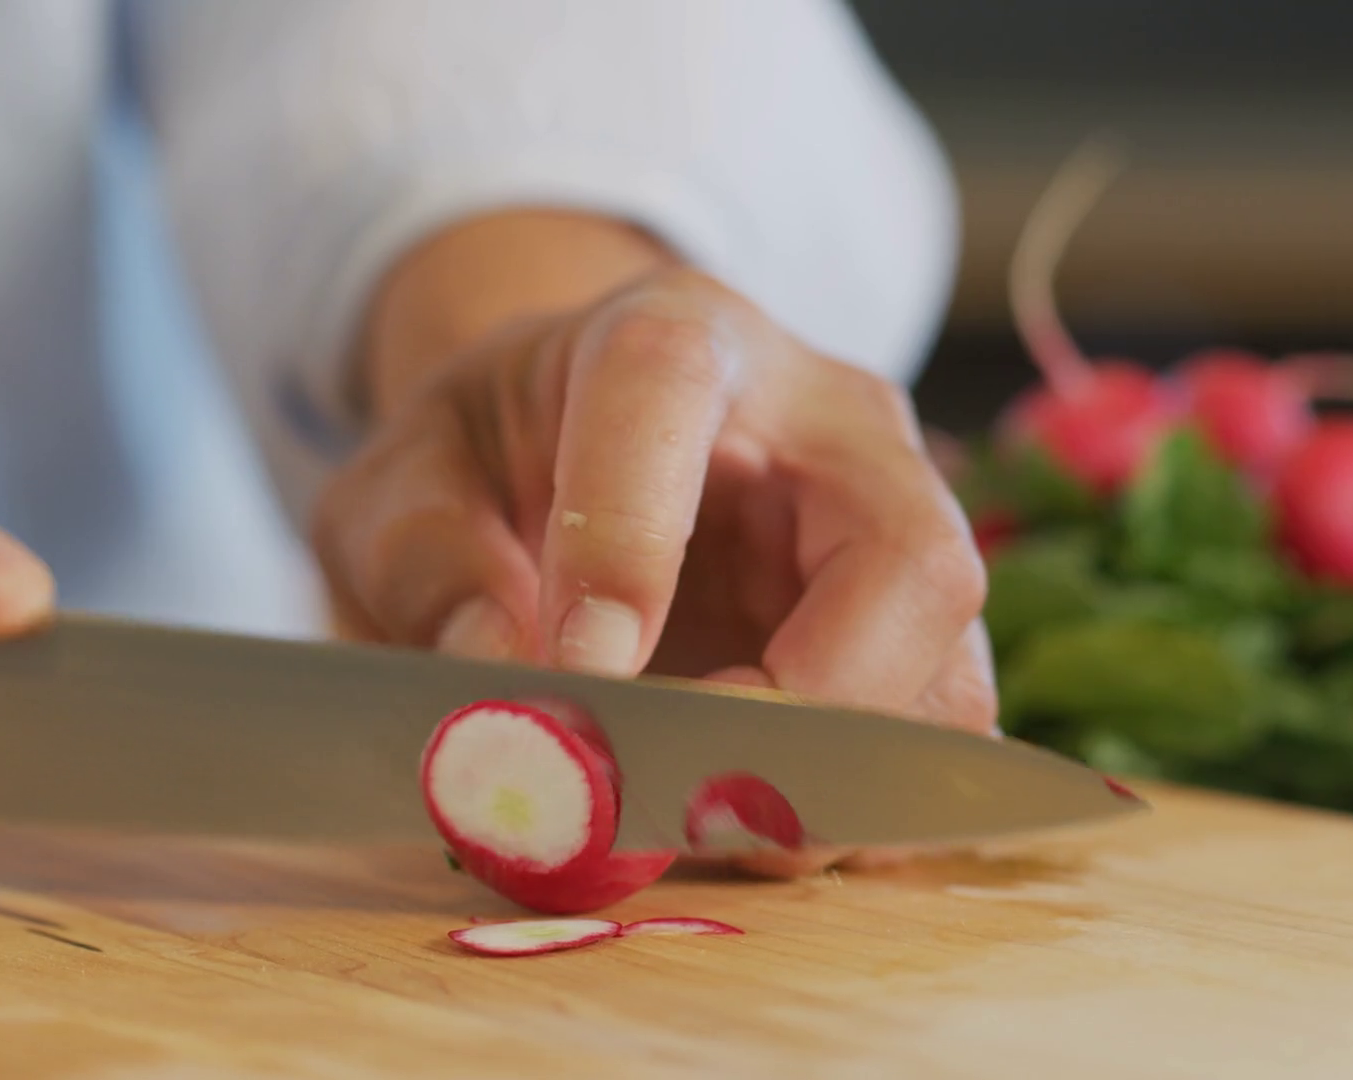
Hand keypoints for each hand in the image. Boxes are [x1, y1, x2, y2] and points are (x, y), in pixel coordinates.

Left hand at [315, 249, 994, 876]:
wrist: (586, 443)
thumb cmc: (503, 456)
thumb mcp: (404, 480)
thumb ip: (426, 565)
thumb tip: (507, 701)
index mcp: (678, 335)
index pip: (671, 389)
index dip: (627, 539)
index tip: (571, 678)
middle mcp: (834, 423)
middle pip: (908, 559)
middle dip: (797, 712)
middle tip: (668, 796)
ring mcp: (907, 528)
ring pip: (948, 681)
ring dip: (826, 788)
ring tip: (687, 819)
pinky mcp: (925, 637)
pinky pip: (940, 748)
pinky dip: (849, 816)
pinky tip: (740, 822)